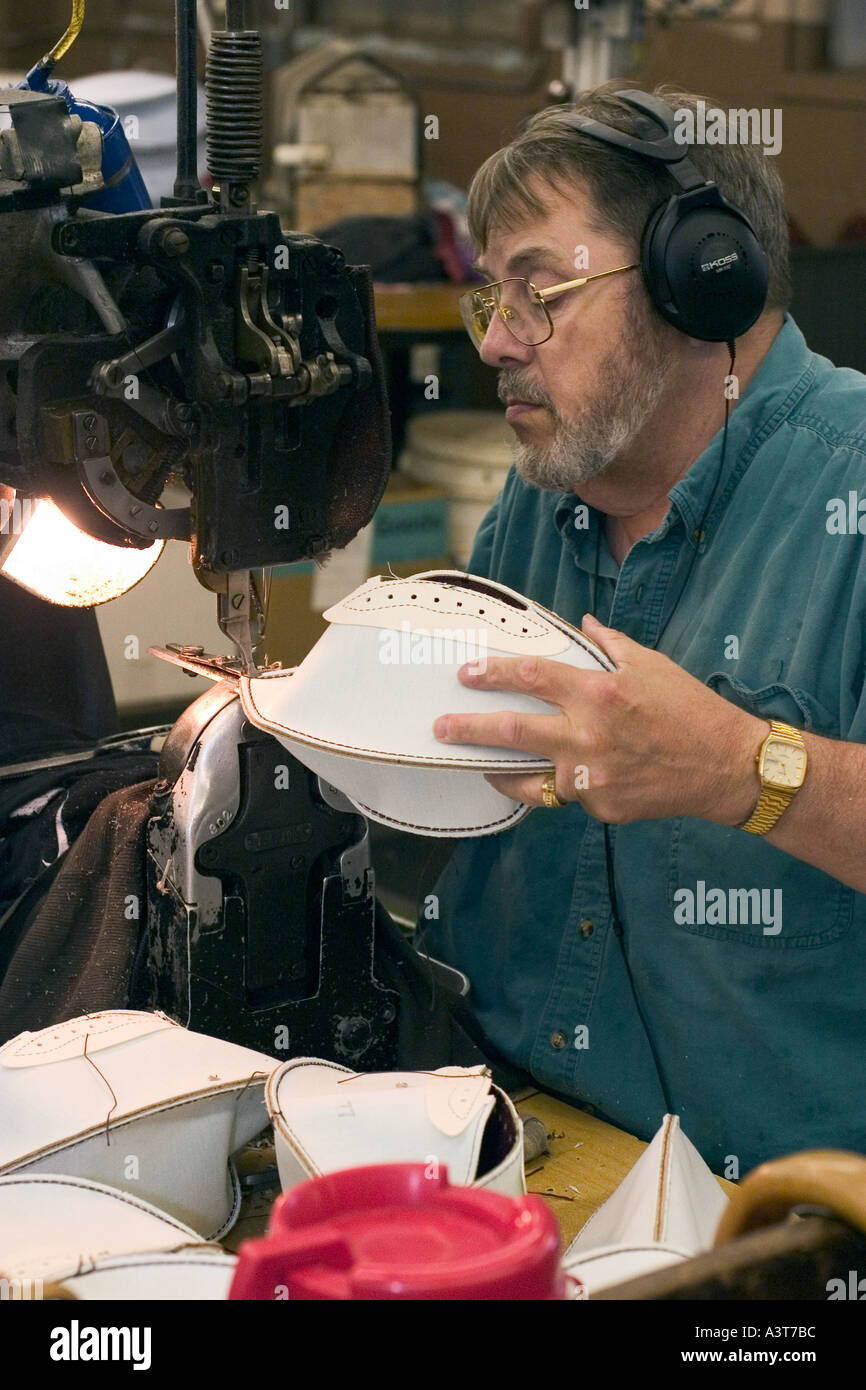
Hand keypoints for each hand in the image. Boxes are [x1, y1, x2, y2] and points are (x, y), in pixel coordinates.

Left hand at [431, 613, 766, 824]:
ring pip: (527, 777)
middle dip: (468, 730)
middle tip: (439, 728)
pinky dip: (558, 784)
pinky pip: (565, 795)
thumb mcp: (651, 665)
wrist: (726, 766)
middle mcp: (588, 735)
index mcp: (598, 692)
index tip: (466, 675)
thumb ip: (609, 645)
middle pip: (511, 732)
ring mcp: (591, 777)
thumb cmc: (690, 709)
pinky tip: (553, 778)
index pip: (530, 677)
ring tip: (478, 765)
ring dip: (498, 770)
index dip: (492, 674)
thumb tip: (583, 626)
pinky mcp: (600, 807)